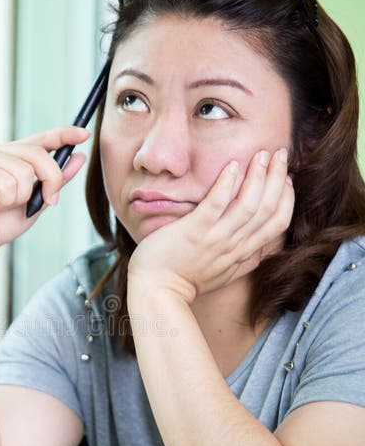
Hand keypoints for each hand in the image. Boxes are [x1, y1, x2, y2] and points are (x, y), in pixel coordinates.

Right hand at [0, 126, 89, 255]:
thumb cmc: (2, 221)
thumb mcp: (38, 200)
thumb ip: (56, 180)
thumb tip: (78, 157)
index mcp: (12, 155)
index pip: (42, 138)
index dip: (64, 134)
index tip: (84, 133)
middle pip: (38, 154)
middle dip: (51, 180)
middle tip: (48, 200)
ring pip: (23, 172)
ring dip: (22, 196)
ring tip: (6, 204)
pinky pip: (8, 184)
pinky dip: (8, 201)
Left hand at [127, 147, 293, 302]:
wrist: (157, 291)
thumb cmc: (186, 281)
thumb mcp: (223, 275)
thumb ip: (243, 262)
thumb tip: (260, 252)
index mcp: (243, 253)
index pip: (278, 224)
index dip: (287, 198)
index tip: (288, 179)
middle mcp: (234, 245)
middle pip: (268, 209)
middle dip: (278, 179)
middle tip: (281, 154)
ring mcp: (214, 238)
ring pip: (248, 205)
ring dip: (258, 176)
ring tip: (261, 154)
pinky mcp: (193, 231)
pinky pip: (216, 204)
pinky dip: (226, 184)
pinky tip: (232, 165)